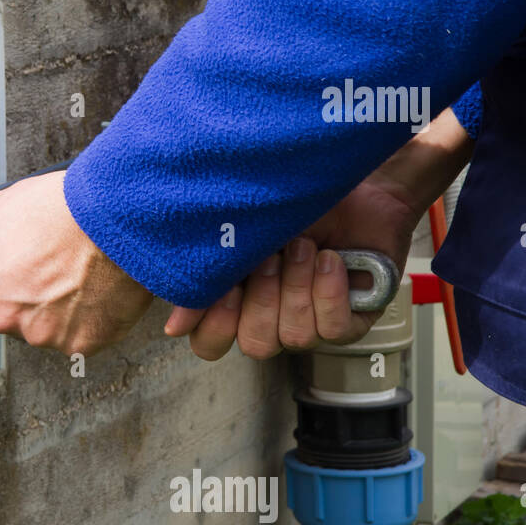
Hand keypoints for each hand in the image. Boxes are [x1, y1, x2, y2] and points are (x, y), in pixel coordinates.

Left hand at [0, 171, 152, 355]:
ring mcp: (49, 335)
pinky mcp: (86, 342)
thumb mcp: (6, 204)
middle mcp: (11, 320)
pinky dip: (87, 317)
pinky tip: (94, 286)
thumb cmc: (64, 209)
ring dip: (55, 309)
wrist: (120, 216)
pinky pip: (80, 334)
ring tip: (74, 272)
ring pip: (45, 328)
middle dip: (22, 298)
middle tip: (45, 265)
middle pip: (7, 319)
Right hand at [163, 107, 473, 359]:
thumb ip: (203, 278)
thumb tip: (172, 327)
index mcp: (236, 300)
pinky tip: (331, 260)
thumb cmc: (288, 199)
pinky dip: (329, 292)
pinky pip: (333, 330)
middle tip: (271, 253)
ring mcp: (311, 321)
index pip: (211, 344)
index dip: (217, 323)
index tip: (230, 286)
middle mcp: (272, 317)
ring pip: (293, 337)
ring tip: (306, 245)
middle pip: (255, 345)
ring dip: (297, 286)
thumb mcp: (237, 234)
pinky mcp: (352, 319)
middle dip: (263, 297)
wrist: (352, 179)